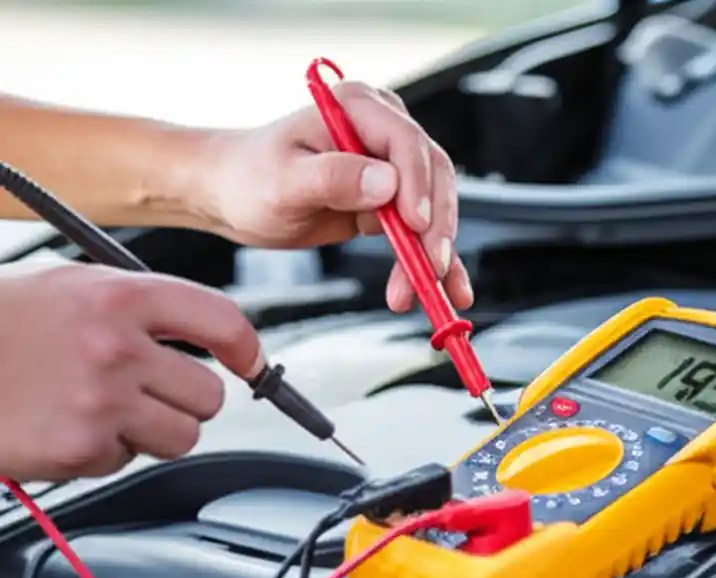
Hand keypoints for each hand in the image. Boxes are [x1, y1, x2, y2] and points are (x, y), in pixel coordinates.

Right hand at [0, 265, 260, 480]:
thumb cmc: (1, 323)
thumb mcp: (71, 286)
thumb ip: (142, 306)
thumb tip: (211, 335)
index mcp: (121, 297)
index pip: (221, 321)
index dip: (246, 349)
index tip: (248, 363)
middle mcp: (117, 347)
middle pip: (209, 395)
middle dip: (185, 399)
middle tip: (146, 392)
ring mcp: (100, 401)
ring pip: (182, 435)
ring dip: (152, 432)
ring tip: (103, 409)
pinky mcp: (80, 448)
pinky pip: (127, 461)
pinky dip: (103, 452)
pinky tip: (64, 425)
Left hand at [194, 82, 470, 312]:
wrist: (230, 194)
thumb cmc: (247, 177)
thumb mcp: (284, 180)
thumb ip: (334, 178)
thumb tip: (388, 183)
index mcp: (358, 109)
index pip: (405, 143)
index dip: (418, 185)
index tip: (416, 225)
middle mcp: (382, 131)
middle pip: (432, 178)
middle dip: (435, 227)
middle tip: (431, 267)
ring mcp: (391, 167)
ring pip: (434, 209)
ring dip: (436, 254)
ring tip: (430, 292)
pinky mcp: (391, 201)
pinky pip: (421, 233)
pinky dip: (432, 263)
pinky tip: (447, 291)